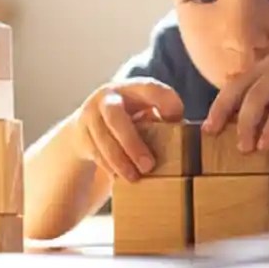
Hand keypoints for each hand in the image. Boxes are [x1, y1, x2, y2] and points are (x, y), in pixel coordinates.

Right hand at [70, 78, 184, 181]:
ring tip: (135, 178)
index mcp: (133, 88)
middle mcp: (109, 97)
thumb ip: (163, 119)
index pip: (151, 89)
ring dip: (120, 161)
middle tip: (149, 166)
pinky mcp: (81, 134)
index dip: (166, 102)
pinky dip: (109, 167)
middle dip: (132, 143)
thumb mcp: (147, 114)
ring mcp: (91, 115)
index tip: (176, 119)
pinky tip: (120, 178)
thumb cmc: (131, 121)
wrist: (87, 126)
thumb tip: (187, 135)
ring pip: (103, 139)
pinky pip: (95, 152)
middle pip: (115, 117)